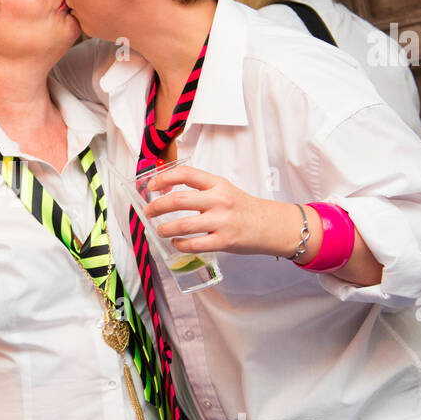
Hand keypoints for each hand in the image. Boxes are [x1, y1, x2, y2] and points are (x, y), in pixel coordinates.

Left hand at [142, 166, 295, 257]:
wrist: (272, 225)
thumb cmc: (245, 209)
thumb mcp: (225, 190)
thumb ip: (201, 189)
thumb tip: (167, 191)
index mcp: (217, 184)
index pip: (185, 174)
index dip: (163, 178)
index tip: (150, 186)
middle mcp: (219, 200)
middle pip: (178, 200)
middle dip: (156, 206)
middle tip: (148, 212)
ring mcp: (222, 221)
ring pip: (182, 225)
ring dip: (164, 229)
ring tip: (160, 230)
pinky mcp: (224, 241)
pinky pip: (193, 245)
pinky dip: (179, 245)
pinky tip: (177, 243)